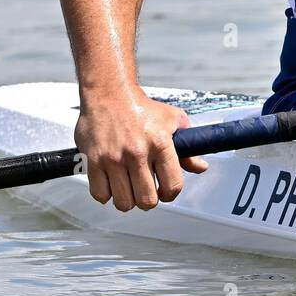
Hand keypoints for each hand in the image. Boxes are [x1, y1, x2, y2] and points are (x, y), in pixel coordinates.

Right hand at [74, 92, 208, 210]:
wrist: (110, 93)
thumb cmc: (142, 108)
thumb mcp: (172, 121)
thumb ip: (188, 149)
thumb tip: (201, 167)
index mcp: (160, 144)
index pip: (172, 186)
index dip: (170, 194)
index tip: (165, 192)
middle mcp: (137, 153)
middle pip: (147, 200)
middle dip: (148, 201)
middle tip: (145, 191)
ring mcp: (114, 158)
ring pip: (124, 202)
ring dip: (128, 200)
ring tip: (128, 188)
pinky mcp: (94, 160)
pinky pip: (101, 194)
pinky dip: (106, 195)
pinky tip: (112, 183)